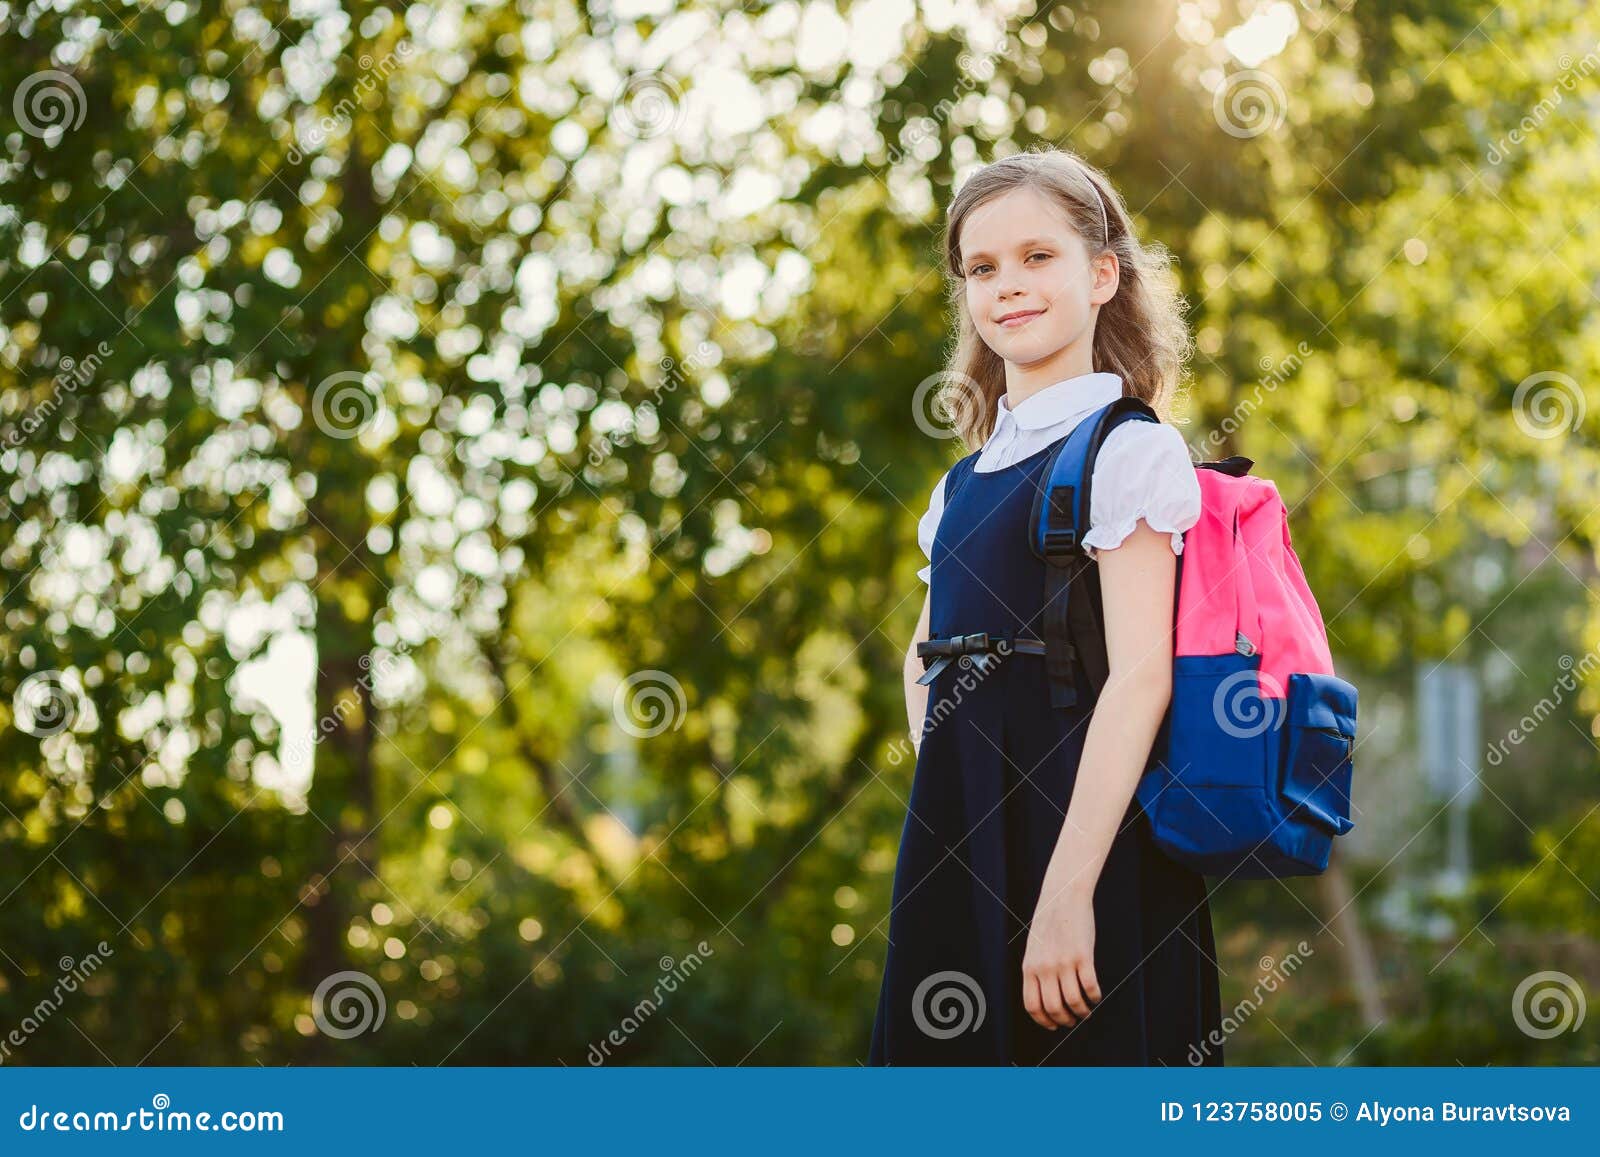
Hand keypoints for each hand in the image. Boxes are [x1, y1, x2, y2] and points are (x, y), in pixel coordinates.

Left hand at [1021, 878, 1100, 1029]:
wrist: (1062, 898)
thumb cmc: (1049, 924)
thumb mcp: (1034, 949)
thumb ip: (1036, 971)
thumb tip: (1044, 998)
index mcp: (1029, 967)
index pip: (1033, 1006)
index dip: (1044, 1021)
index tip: (1054, 1026)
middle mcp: (1044, 968)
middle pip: (1054, 1008)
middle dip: (1065, 1020)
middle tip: (1073, 1020)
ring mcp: (1063, 962)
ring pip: (1074, 1002)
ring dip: (1082, 1012)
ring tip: (1086, 1011)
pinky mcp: (1082, 956)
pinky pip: (1090, 987)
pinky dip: (1095, 997)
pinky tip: (1096, 996)